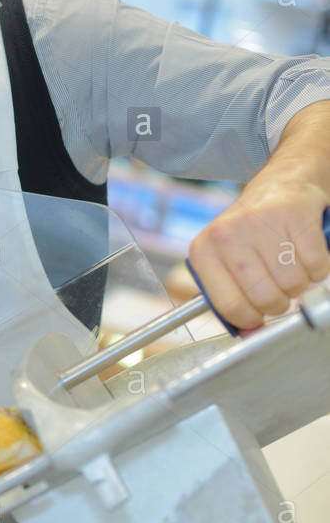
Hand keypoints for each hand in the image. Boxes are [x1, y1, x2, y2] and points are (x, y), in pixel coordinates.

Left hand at [188, 178, 329, 330]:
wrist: (279, 187)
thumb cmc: (250, 232)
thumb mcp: (226, 261)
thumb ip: (232, 298)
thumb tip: (250, 336)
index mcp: (204, 251)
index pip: (230, 306)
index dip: (252, 319)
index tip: (259, 315)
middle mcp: (227, 236)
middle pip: (266, 299)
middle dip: (279, 302)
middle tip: (278, 286)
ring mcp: (260, 224)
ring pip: (294, 284)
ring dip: (300, 283)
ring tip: (289, 264)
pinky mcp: (295, 215)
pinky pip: (317, 265)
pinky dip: (318, 267)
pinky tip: (304, 251)